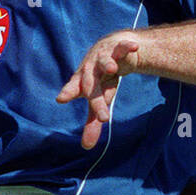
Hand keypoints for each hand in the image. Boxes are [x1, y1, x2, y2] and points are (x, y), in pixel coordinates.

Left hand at [56, 34, 139, 149]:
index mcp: (83, 82)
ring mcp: (102, 57)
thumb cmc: (102, 80)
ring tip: (113, 69)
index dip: (68, 92)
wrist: (113, 50)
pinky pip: (122, 48)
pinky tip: (134, 46)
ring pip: (104, 62)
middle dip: (97, 101)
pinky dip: (127, 47)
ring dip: (107, 64)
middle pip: (92, 85)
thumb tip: (86, 147)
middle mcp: (90, 69)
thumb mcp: (100, 99)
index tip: (61, 98)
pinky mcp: (117, 49)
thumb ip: (93, 121)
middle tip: (103, 119)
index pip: (74, 89)